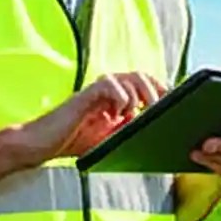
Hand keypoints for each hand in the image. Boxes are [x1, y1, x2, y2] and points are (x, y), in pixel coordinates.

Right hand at [11, 72, 167, 165]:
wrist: (44, 144)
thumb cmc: (75, 142)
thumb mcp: (112, 139)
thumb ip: (130, 130)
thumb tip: (157, 130)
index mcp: (118, 98)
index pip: (146, 84)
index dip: (162, 90)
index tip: (176, 103)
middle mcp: (110, 90)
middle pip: (141, 76)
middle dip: (157, 89)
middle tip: (163, 108)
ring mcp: (97, 91)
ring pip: (129, 77)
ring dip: (143, 92)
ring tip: (147, 109)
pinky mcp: (85, 94)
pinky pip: (109, 84)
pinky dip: (121, 95)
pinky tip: (122, 111)